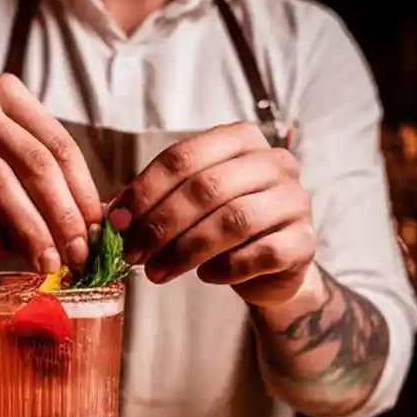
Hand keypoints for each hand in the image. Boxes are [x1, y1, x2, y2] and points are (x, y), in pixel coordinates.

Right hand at [0, 74, 102, 271]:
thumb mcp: (1, 155)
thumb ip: (41, 176)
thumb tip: (93, 225)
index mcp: (4, 92)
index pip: (59, 145)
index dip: (82, 193)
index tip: (98, 233)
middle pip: (34, 164)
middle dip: (61, 216)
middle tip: (77, 256)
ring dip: (29, 230)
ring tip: (45, 263)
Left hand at [108, 122, 316, 305]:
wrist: (273, 265)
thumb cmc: (223, 227)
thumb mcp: (189, 205)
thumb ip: (155, 203)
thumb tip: (113, 217)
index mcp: (242, 140)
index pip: (183, 158)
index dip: (144, 191)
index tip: (117, 222)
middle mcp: (275, 162)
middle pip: (206, 188)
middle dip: (161, 225)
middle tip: (134, 254)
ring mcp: (295, 200)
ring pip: (232, 221)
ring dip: (186, 250)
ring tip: (158, 272)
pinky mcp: (304, 241)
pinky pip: (258, 254)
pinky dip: (225, 268)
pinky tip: (205, 276)